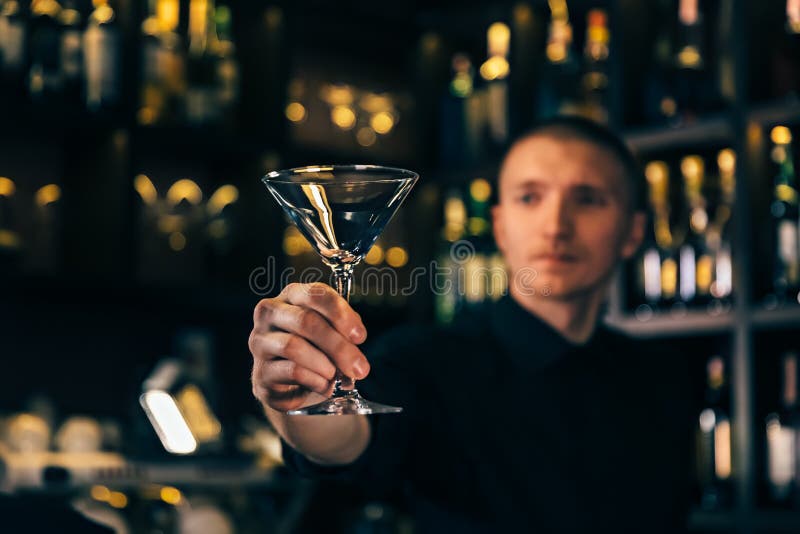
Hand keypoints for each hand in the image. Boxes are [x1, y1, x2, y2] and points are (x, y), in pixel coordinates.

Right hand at [249, 282, 369, 411]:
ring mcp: (260, 342)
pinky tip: (324, 385)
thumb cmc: (317, 350)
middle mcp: (270, 312)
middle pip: (305, 321)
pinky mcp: (260, 372)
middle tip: (360, 367)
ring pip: (294, 346)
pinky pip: (291, 371)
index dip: (341, 314)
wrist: (296, 385)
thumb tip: (353, 340)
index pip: (315, 294)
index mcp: (292, 295)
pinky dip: (315, 380)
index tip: (360, 337)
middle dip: (338, 346)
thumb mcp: (334, 333)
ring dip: (325, 364)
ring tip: (337, 375)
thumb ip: (344, 330)